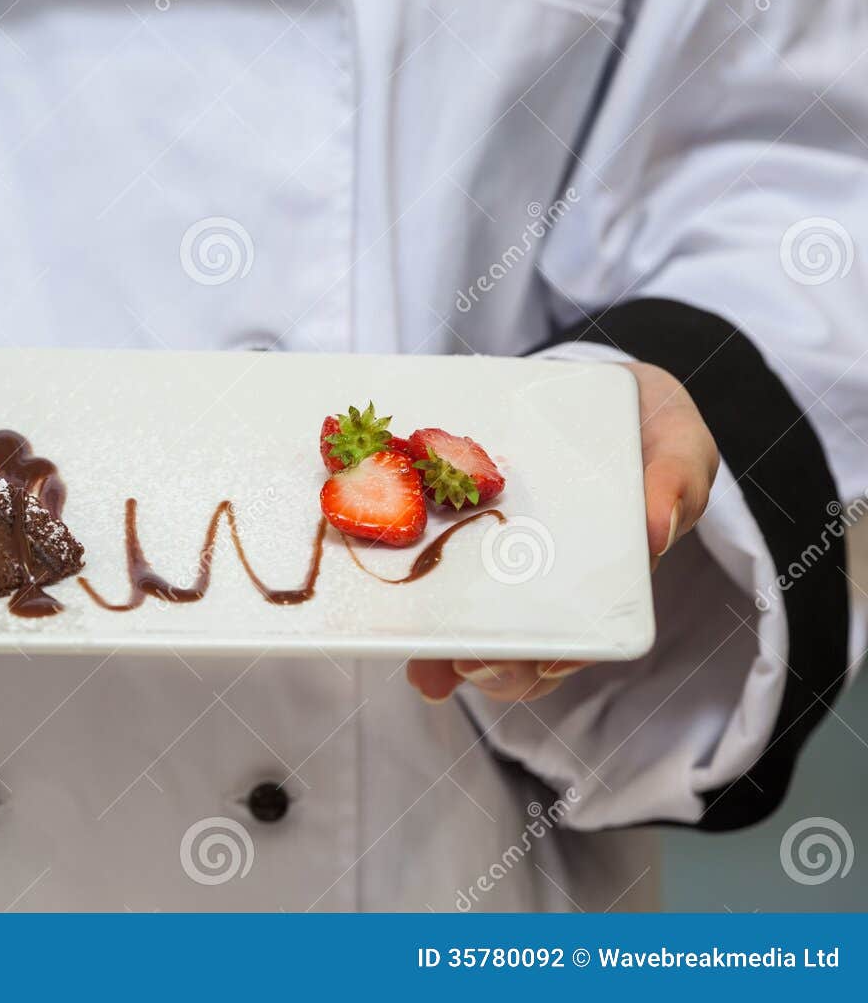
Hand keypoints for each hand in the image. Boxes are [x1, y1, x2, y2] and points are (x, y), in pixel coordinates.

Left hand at [407, 361, 717, 703]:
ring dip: (443, 655)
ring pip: (470, 625)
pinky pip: (428, 569)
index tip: (546, 664)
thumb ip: (677, 480)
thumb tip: (657, 529)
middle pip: (523, 646)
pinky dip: (406, 597)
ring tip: (426, 669)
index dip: (565, 657)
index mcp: (604, 576)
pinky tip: (382, 614)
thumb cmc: (644, 426)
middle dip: (496, 668)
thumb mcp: (677, 443)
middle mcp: (545, 582)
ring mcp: (495, 561)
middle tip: (468, 663)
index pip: (587, 636)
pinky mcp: (451, 529)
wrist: (593, 390)